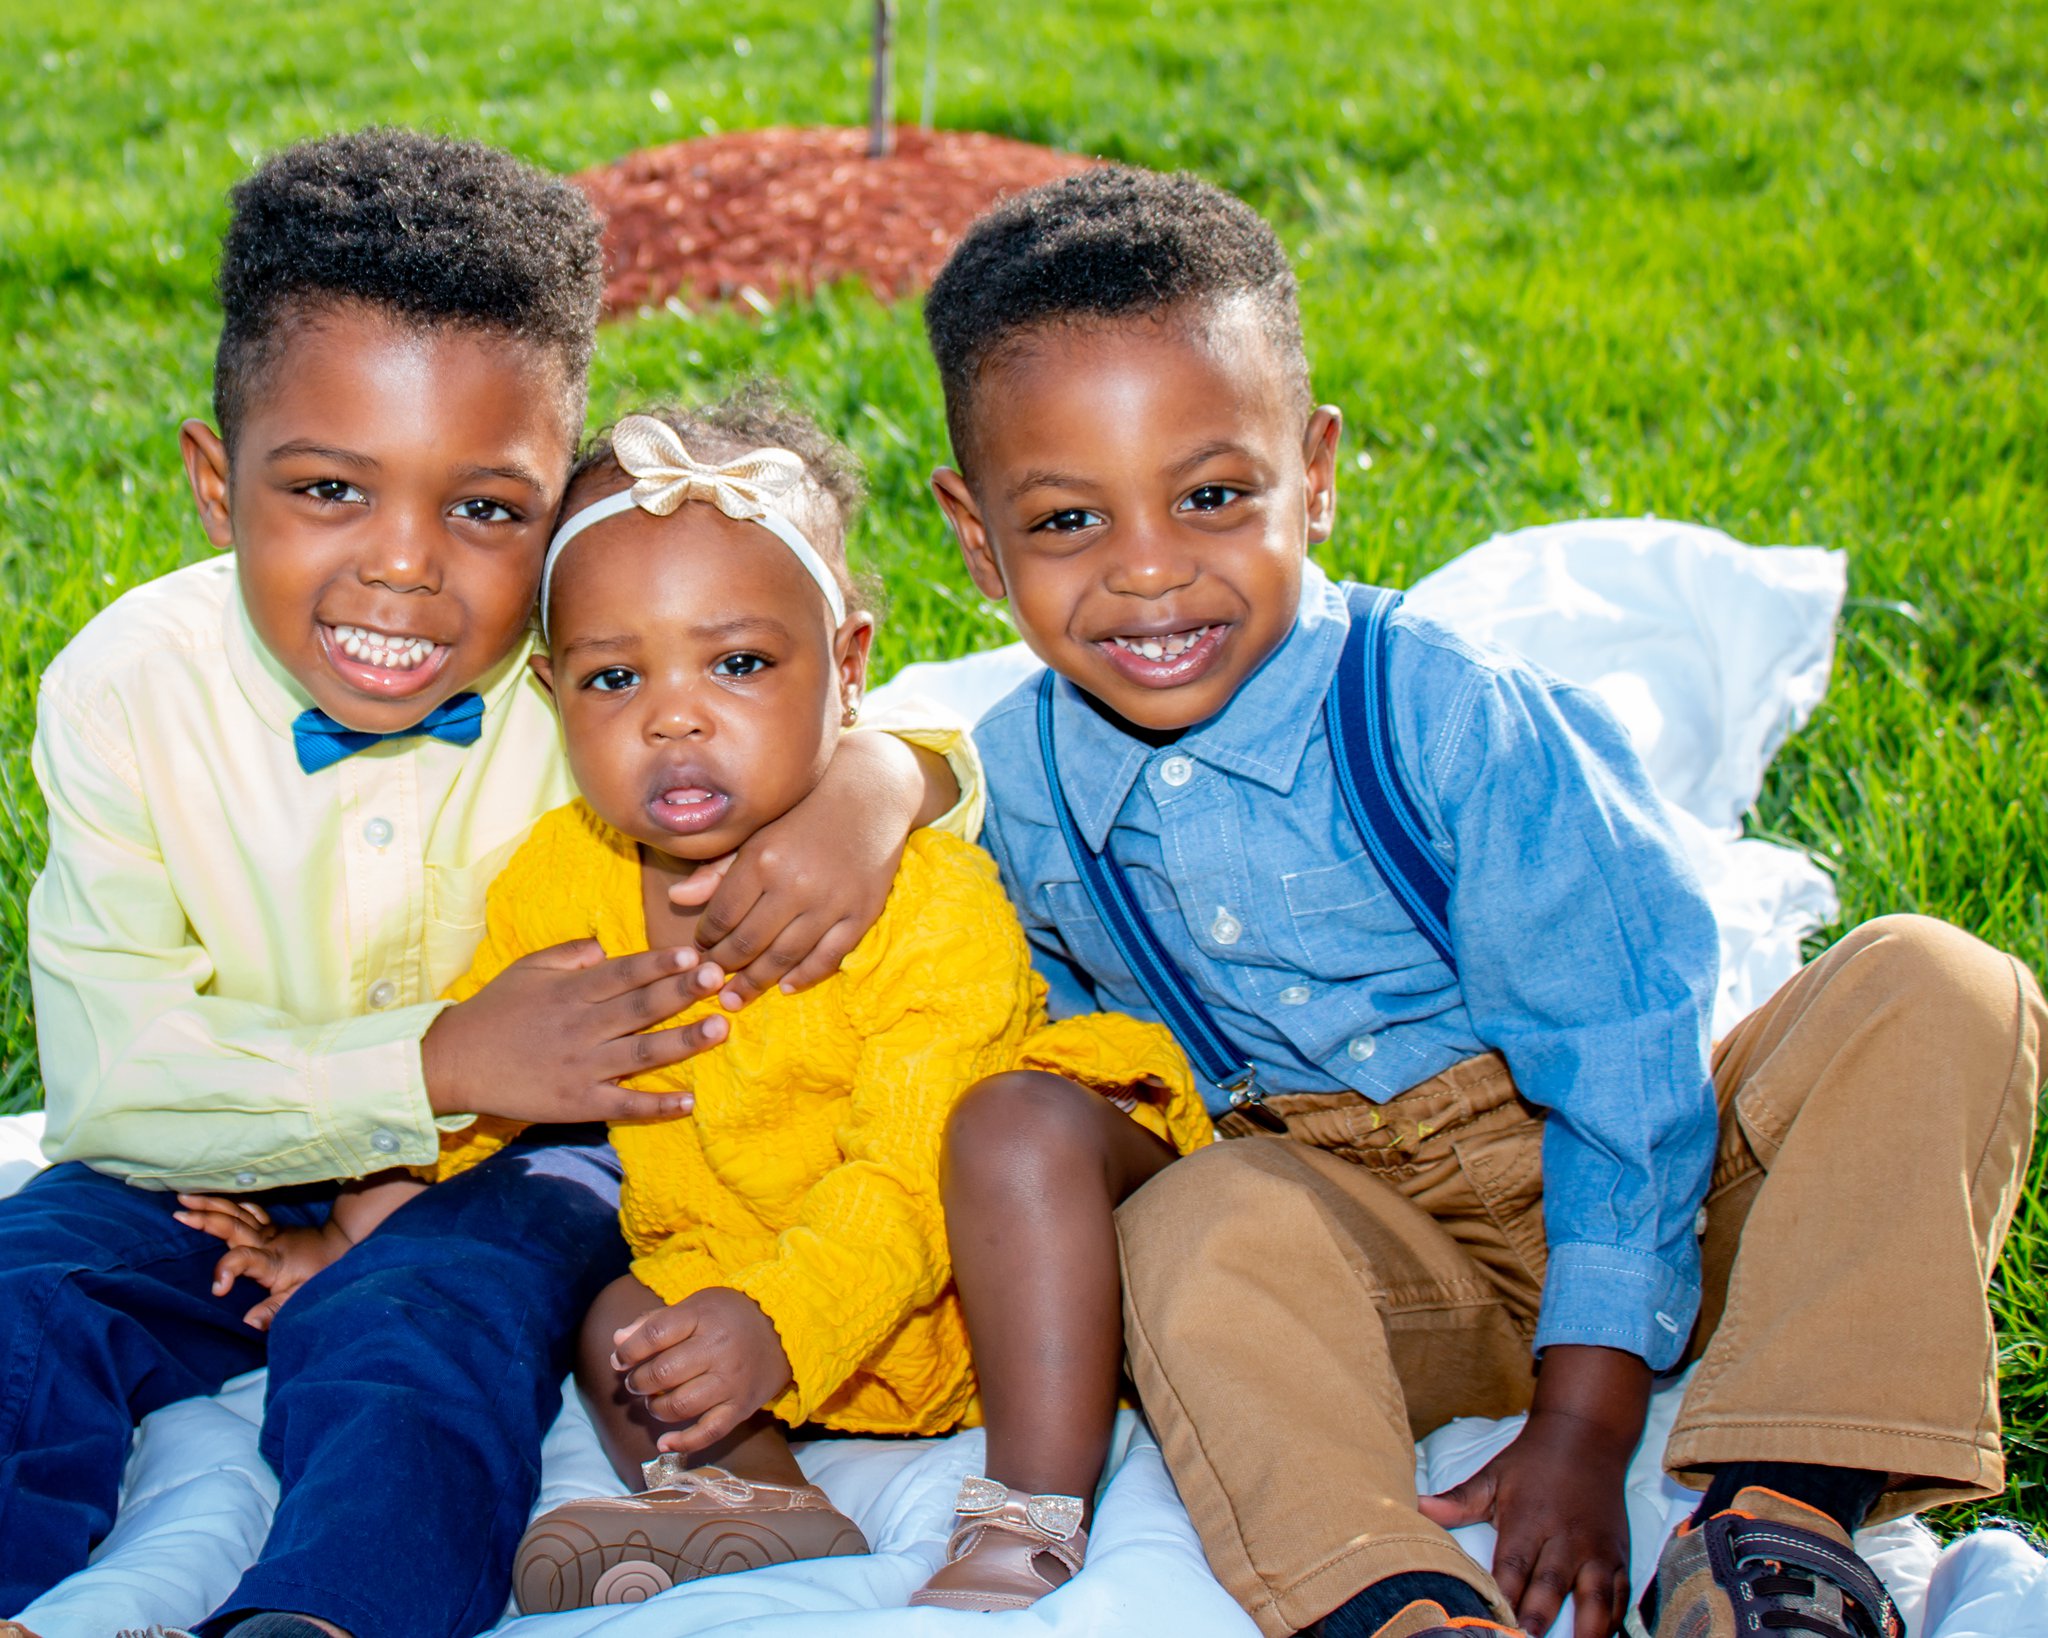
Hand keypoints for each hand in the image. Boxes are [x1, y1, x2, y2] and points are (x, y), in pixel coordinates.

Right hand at [174, 1194, 348, 1329]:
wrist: (337, 1247)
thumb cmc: (317, 1276)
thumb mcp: (299, 1298)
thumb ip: (272, 1311)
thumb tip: (248, 1324)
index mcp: (270, 1261)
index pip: (242, 1259)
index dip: (226, 1270)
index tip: (217, 1289)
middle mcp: (266, 1241)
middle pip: (233, 1225)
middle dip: (205, 1219)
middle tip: (179, 1214)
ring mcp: (267, 1229)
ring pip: (236, 1212)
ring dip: (210, 1204)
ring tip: (184, 1197)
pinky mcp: (268, 1224)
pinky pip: (246, 1209)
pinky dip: (229, 1202)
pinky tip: (212, 1197)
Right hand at [424, 940, 727, 1121]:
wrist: (454, 1063)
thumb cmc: (495, 1010)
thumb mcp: (527, 969)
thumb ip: (569, 954)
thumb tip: (607, 947)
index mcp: (571, 992)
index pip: (623, 974)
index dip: (658, 964)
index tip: (693, 955)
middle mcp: (581, 1028)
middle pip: (639, 1009)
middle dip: (681, 992)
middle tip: (721, 978)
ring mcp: (582, 1068)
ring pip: (641, 1054)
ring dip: (683, 1042)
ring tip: (720, 1029)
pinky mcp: (578, 1103)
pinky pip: (624, 1105)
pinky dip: (657, 1105)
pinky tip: (689, 1101)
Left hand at [611, 1287, 792, 1454]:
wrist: (782, 1331)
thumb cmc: (728, 1317)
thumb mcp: (695, 1306)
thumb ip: (655, 1322)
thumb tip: (618, 1340)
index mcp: (704, 1317)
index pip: (655, 1335)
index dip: (629, 1350)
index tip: (621, 1358)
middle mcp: (718, 1349)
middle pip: (663, 1373)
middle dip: (639, 1381)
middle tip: (637, 1381)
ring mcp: (731, 1381)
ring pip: (680, 1405)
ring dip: (655, 1407)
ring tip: (653, 1401)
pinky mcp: (740, 1407)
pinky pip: (708, 1432)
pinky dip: (683, 1442)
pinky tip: (664, 1443)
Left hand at [675, 733, 948, 1008]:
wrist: (869, 792)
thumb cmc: (804, 812)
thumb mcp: (757, 832)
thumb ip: (716, 869)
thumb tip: (676, 899)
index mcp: (761, 860)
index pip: (721, 916)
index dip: (705, 939)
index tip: (698, 950)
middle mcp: (794, 884)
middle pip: (748, 942)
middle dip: (723, 966)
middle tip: (709, 981)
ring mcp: (830, 902)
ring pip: (784, 957)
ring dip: (756, 982)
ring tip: (736, 997)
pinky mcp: (861, 912)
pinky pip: (828, 957)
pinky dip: (804, 976)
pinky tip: (785, 986)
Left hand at [1418, 1345, 1650, 1637]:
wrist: (1586, 1435)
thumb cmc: (1532, 1461)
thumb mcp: (1493, 1476)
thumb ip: (1457, 1500)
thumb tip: (1417, 1508)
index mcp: (1528, 1519)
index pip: (1512, 1566)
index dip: (1504, 1597)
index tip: (1493, 1624)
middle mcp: (1565, 1537)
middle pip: (1551, 1586)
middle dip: (1538, 1619)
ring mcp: (1597, 1549)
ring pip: (1596, 1597)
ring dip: (1586, 1629)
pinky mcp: (1620, 1555)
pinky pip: (1621, 1595)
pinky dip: (1614, 1621)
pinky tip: (1601, 1637)